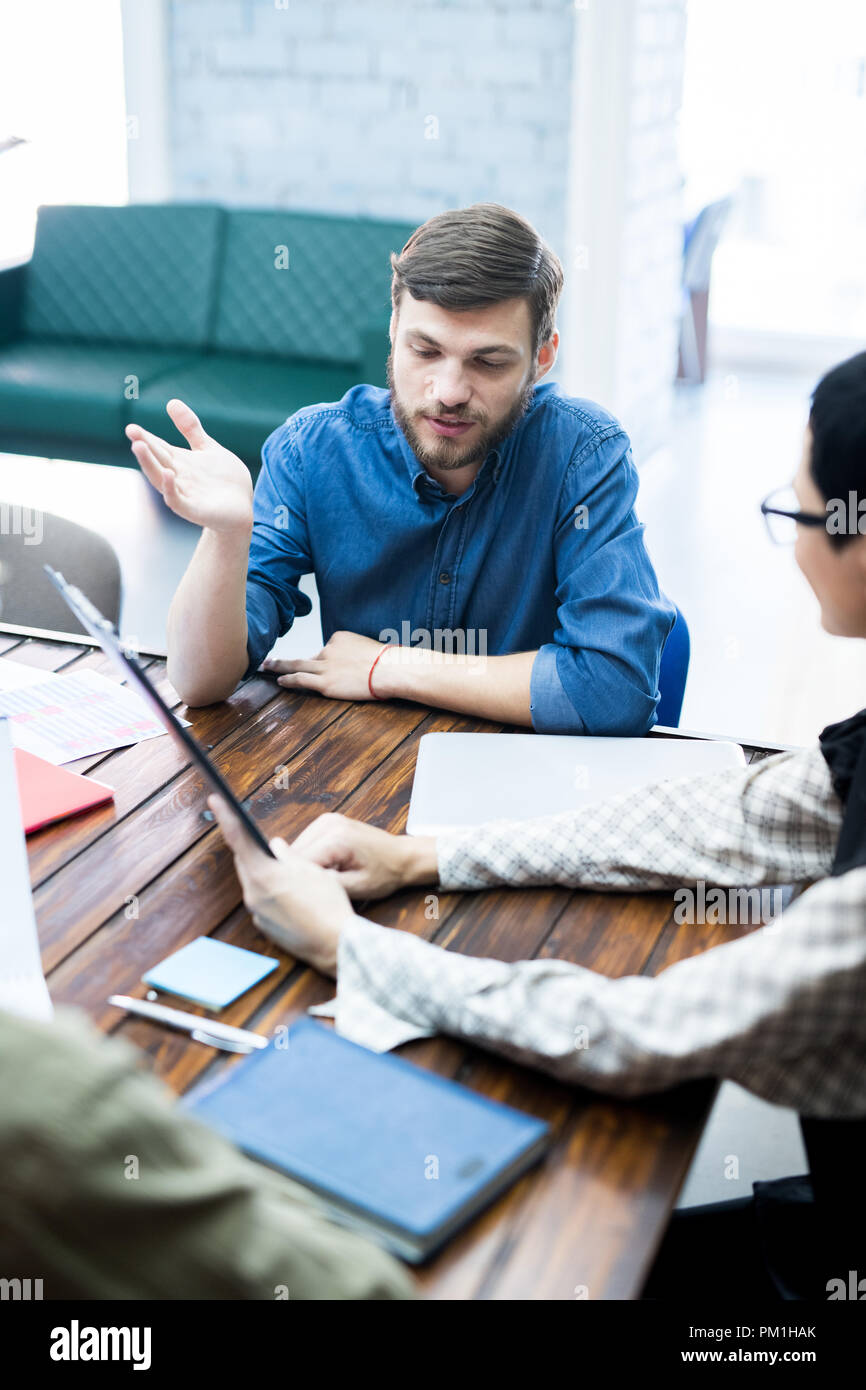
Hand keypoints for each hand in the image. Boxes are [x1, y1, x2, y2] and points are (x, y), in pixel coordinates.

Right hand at [126, 399, 253, 533]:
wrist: (243, 508)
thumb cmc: (224, 479)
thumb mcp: (207, 448)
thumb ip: (190, 428)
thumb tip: (171, 402)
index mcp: (179, 462)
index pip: (158, 447)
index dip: (145, 437)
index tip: (131, 428)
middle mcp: (178, 477)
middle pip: (157, 460)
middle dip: (144, 447)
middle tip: (131, 432)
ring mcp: (184, 493)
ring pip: (160, 479)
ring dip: (149, 464)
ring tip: (139, 447)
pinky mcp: (194, 510)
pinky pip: (177, 501)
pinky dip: (170, 489)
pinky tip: (168, 474)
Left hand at [207, 794, 352, 975]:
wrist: (335, 944)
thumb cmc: (327, 904)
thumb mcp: (312, 870)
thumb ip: (288, 855)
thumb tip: (276, 845)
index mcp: (263, 875)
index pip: (239, 839)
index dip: (227, 816)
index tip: (216, 799)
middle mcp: (253, 894)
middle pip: (246, 863)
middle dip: (254, 851)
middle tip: (270, 844)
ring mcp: (257, 913)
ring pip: (255, 882)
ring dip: (266, 873)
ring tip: (290, 872)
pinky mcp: (265, 927)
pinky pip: (263, 901)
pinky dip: (272, 893)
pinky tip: (293, 895)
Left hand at [262, 631, 389, 701]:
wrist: (390, 669)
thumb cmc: (387, 662)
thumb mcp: (370, 648)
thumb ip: (357, 653)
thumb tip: (357, 663)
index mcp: (339, 638)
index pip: (326, 650)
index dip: (324, 661)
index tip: (325, 668)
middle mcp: (328, 649)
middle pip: (306, 656)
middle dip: (285, 659)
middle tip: (269, 660)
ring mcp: (325, 666)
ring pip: (296, 665)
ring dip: (279, 667)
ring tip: (267, 668)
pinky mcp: (325, 682)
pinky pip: (300, 679)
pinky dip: (287, 679)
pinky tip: (280, 681)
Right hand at [292, 812, 438, 898]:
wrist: (403, 856)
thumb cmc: (385, 874)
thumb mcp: (357, 888)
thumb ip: (326, 884)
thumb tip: (299, 883)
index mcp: (336, 839)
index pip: (297, 861)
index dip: (297, 880)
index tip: (303, 896)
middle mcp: (328, 823)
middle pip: (294, 852)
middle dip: (299, 872)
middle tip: (315, 888)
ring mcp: (327, 819)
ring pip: (297, 847)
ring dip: (305, 864)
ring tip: (324, 877)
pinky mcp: (327, 821)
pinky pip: (306, 842)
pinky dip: (311, 856)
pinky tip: (326, 867)